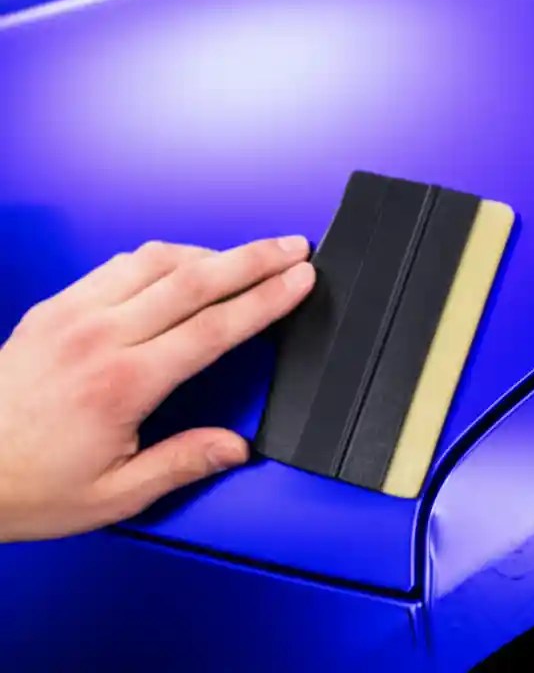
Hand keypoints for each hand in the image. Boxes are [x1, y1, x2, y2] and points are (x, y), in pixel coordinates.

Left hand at [0, 237, 314, 542]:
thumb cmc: (25, 484)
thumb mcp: (115, 494)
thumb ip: (182, 464)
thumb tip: (235, 448)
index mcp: (124, 383)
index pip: (215, 326)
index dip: (266, 299)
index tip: (300, 280)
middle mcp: (99, 337)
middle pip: (194, 279)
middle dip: (253, 259)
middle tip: (292, 246)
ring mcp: (72, 316)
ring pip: (156, 261)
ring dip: (210, 251)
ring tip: (247, 254)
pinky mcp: (53, 309)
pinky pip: (117, 265)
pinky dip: (161, 258)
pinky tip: (182, 264)